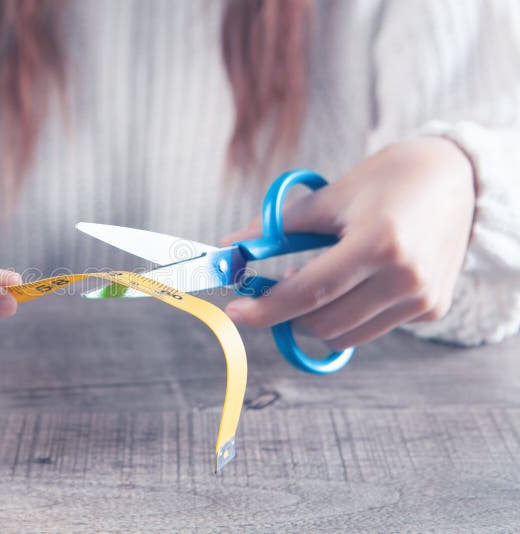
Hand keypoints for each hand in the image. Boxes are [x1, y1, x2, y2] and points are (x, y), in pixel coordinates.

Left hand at [221, 137, 475, 349]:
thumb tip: (231, 246)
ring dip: (319, 315)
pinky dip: (351, 312)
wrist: (458, 178)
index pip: (309, 292)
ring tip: (323, 276)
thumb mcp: (330, 197)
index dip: (266, 308)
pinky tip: (360, 279)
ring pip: (346, 335)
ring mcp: (423, 298)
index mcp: (378, 243)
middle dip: (290, 312)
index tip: (237, 310)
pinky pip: (373, 327)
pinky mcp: (433, 309)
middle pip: (324, 323)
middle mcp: (405, 278)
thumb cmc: (389, 179)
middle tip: (281, 283)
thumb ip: (277, 227)